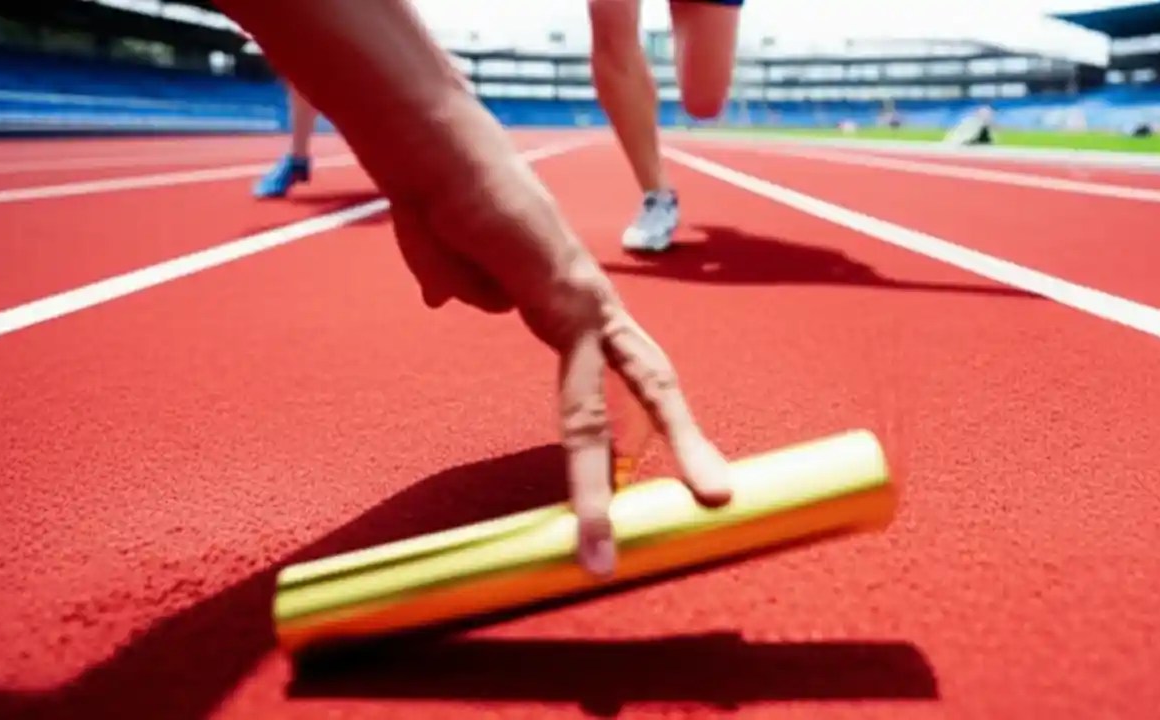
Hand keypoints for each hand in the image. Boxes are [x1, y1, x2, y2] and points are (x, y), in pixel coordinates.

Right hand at [392, 195, 732, 577]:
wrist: (440, 164)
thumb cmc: (440, 207)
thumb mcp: (449, 270)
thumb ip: (464, 288)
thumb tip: (451, 296)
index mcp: (566, 308)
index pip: (610, 375)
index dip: (629, 418)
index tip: (636, 468)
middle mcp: (591, 309)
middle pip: (652, 384)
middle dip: (685, 441)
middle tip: (719, 498)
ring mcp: (587, 306)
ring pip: (634, 395)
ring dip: (646, 465)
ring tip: (667, 522)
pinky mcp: (572, 308)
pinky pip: (583, 407)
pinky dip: (584, 470)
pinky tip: (569, 486)